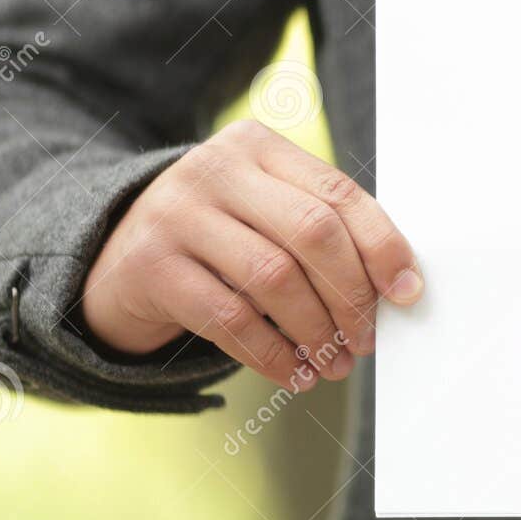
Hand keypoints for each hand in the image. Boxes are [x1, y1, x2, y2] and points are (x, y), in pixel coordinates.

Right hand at [80, 120, 421, 389]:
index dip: (382, 246)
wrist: (113, 256)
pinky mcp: (150, 267)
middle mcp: (214, 169)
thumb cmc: (218, 237)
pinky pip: (229, 319)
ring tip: (335, 363)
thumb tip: (402, 285)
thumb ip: (324, 229)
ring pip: (273, 277)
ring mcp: (176, 214)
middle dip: (351, 295)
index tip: (407, 293)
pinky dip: (273, 355)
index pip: (338, 194)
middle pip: (312, 232)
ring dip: (316, 332)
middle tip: (367, 339)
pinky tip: (296, 374)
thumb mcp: (266, 212)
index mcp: (257, 146)